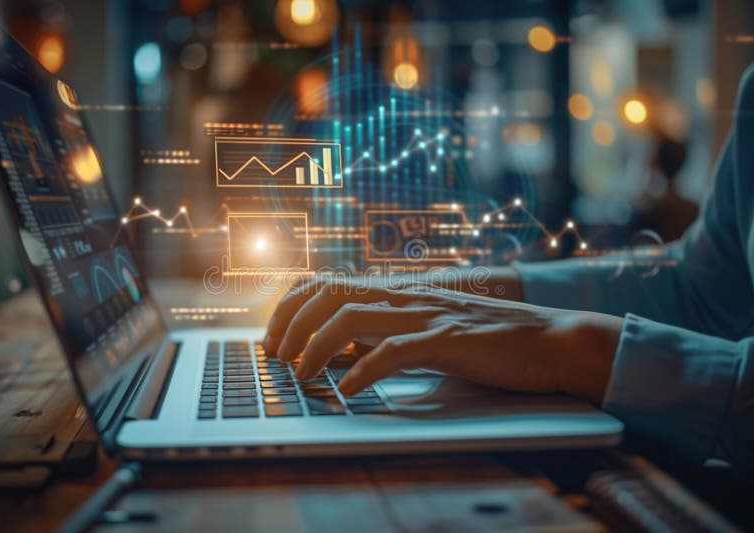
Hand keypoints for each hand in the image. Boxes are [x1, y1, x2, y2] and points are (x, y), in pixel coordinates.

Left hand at [263, 277, 622, 403]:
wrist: (550, 338)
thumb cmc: (490, 339)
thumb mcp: (429, 332)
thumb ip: (387, 335)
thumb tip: (341, 352)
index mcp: (400, 293)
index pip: (330, 282)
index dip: (293, 304)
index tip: (274, 335)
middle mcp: (408, 296)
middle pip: (331, 294)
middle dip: (292, 322)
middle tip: (275, 356)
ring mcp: (427, 315)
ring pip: (354, 317)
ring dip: (317, 346)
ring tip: (301, 373)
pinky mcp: (449, 339)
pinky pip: (395, 350)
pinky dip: (364, 369)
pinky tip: (346, 389)